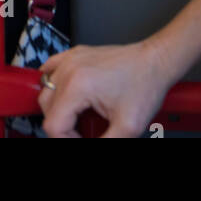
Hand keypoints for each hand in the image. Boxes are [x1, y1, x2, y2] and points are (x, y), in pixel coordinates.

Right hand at [37, 39, 174, 137]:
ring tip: (78, 118)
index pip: (53, 124)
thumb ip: (105, 143)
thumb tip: (89, 146)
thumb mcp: (128, 128)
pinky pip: (50, 70)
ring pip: (46, 91)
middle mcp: (68, 70)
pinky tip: (65, 96)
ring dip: (58, 109)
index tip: (84, 140)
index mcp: (77, 86)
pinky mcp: (74, 54)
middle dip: (63, 127)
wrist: (155, 61)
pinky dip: (53, 86)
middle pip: (46, 108)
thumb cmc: (145, 86)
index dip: (66, 140)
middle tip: (83, 133)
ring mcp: (69, 59)